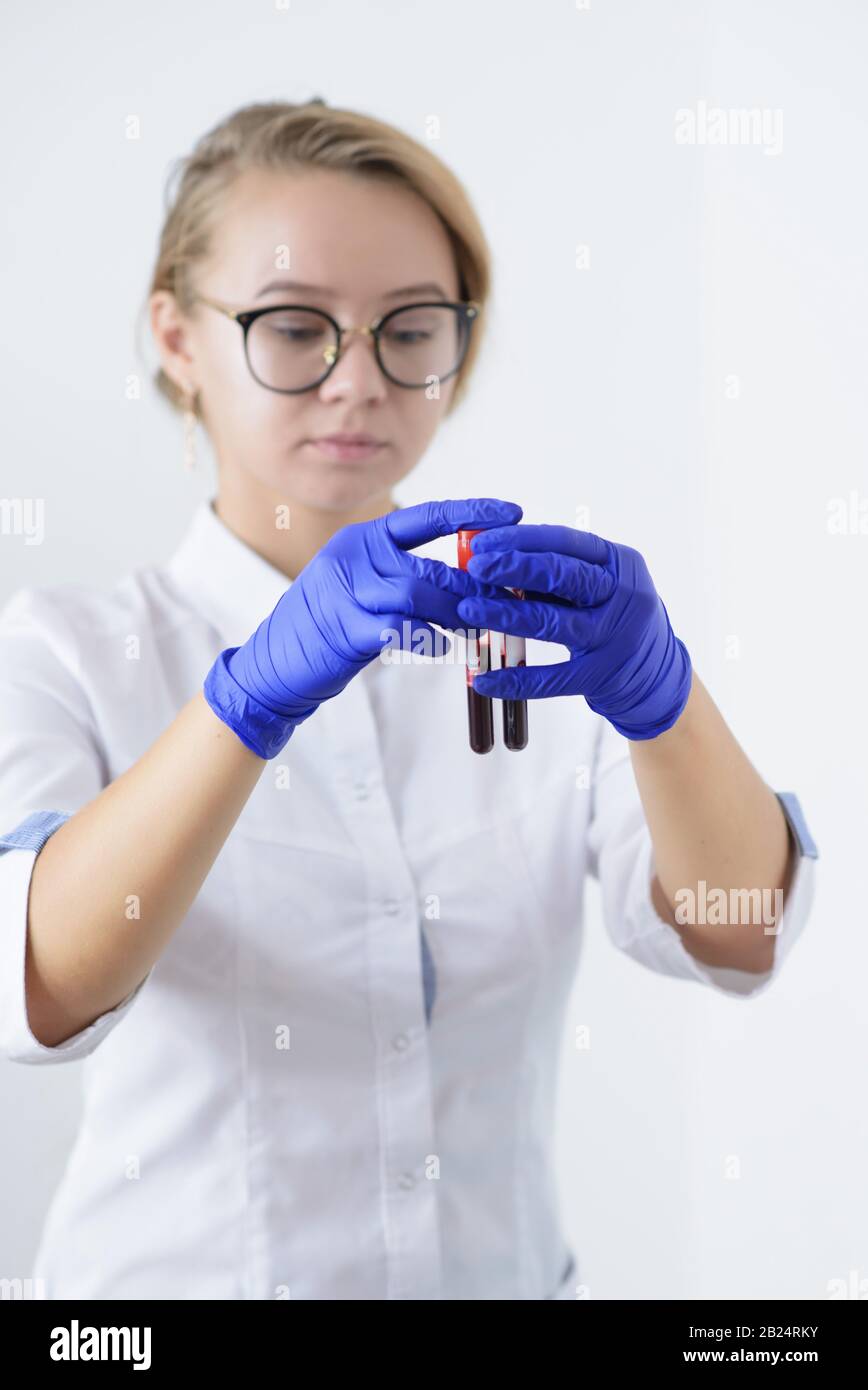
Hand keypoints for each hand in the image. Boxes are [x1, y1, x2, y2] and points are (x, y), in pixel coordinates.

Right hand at [203, 497, 522, 757]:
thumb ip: (404, 575)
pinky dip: (429, 638)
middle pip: (428, 566)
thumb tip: (467, 579)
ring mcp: (346, 593)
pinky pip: (401, 629)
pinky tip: (445, 647)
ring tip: (479, 627)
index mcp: (361, 540)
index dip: (471, 513)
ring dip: (455, 614)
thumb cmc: (328, 626)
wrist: (274, 665)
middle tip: (506, 599)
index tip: (512, 514)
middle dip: (472, 585)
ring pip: (418, 595)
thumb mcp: (361, 586)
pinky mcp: (345, 630)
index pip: (425, 517)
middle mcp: (352, 558)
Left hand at [456, 523, 692, 739]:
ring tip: (468, 609)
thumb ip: (560, 570)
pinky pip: (551, 679)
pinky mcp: (600, 676)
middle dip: (514, 567)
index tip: (484, 541)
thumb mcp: (602, 582)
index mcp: (619, 562)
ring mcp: (611, 638)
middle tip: (474, 567)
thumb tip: (497, 555)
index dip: (522, 540)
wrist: (656, 672)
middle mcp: (620, 596)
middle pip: (563, 575)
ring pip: (553, 623)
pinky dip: (515, 679)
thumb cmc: (616, 615)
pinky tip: (484, 678)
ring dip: (506, 615)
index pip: (566, 541)